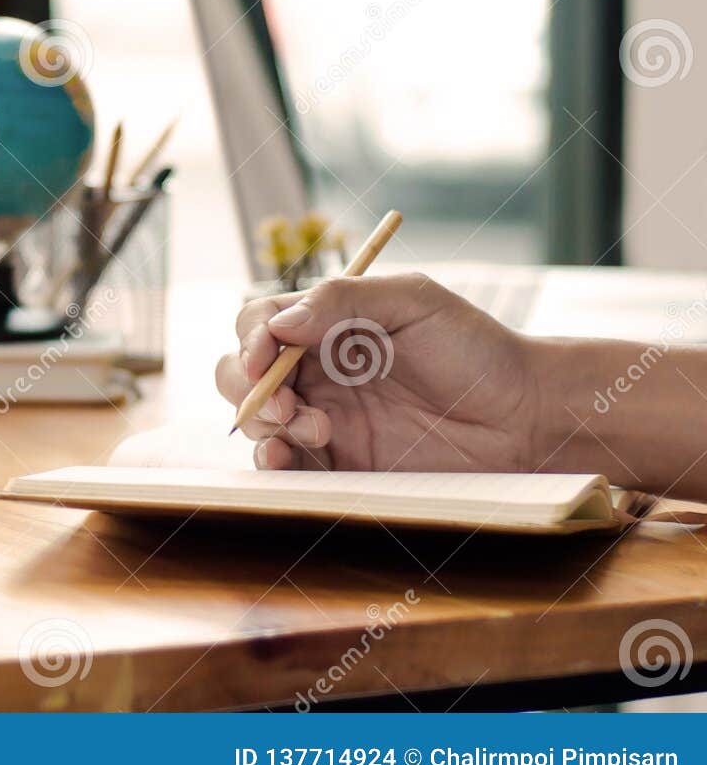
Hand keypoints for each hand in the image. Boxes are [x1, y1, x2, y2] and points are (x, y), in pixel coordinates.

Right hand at [214, 274, 541, 471]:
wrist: (523, 416)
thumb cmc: (474, 348)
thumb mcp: (413, 301)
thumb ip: (344, 299)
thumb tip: (281, 324)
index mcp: (327, 326)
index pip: (259, 325)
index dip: (251, 340)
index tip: (265, 357)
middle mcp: (316, 371)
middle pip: (241, 373)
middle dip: (249, 388)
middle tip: (287, 403)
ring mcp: (323, 418)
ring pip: (255, 419)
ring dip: (265, 424)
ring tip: (316, 428)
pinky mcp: (339, 464)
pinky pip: (285, 465)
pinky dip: (271, 462)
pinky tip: (286, 457)